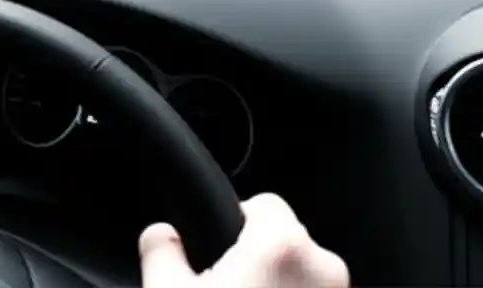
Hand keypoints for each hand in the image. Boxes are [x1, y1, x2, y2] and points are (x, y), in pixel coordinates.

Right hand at [139, 193, 348, 287]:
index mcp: (282, 247)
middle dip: (258, 258)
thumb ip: (162, 253)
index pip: (265, 202)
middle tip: (229, 287)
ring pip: (303, 271)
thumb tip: (160, 235)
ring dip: (279, 283)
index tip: (222, 249)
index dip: (236, 223)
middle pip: (285, 238)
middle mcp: (323, 267)